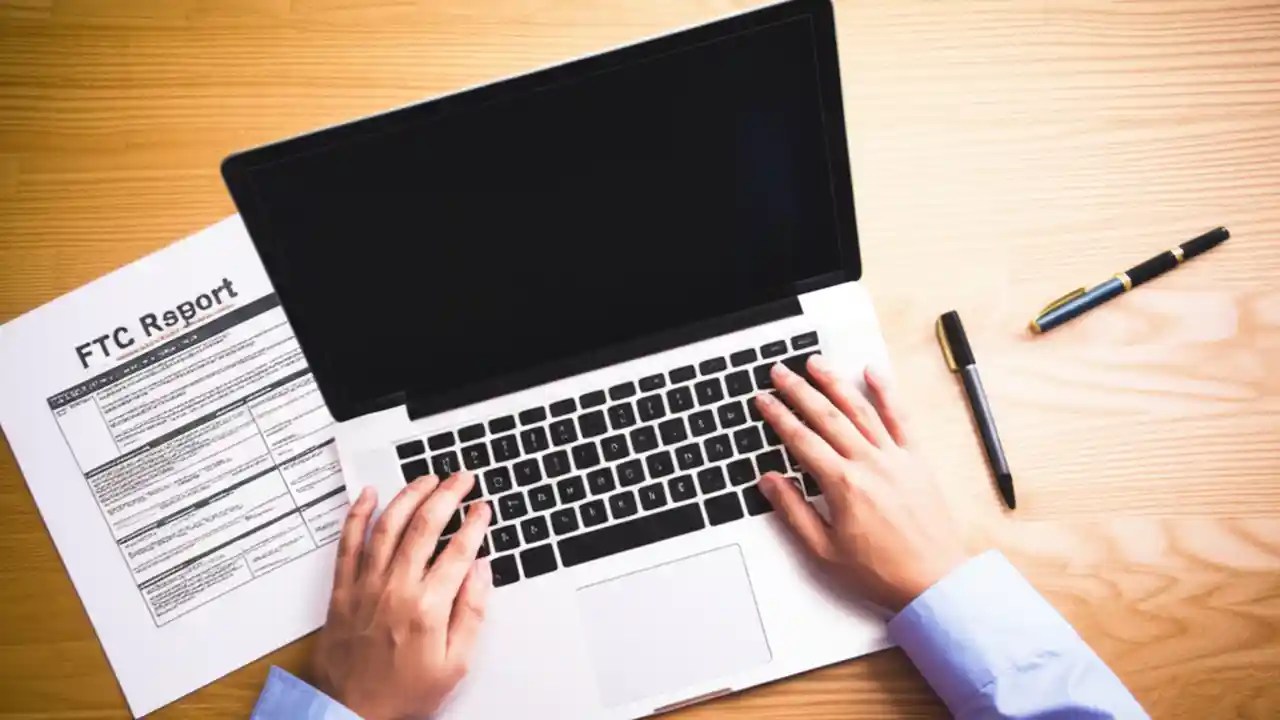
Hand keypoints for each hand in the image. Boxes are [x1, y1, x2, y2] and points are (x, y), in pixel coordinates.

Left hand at [311, 472, 492, 719]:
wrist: (351, 710)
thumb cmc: (404, 692)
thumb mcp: (455, 664)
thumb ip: (471, 614)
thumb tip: (482, 571)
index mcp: (429, 607)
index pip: (459, 550)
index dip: (475, 523)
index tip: (483, 507)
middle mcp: (396, 588)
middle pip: (425, 526)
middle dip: (447, 495)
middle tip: (462, 478)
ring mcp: (366, 585)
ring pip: (388, 526)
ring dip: (409, 496)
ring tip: (426, 478)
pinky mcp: (342, 589)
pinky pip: (348, 543)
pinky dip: (357, 515)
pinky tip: (368, 495)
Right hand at [754, 356, 970, 610]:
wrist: (932, 580)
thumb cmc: (880, 571)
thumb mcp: (824, 550)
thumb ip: (794, 511)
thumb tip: (770, 481)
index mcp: (842, 485)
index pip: (801, 440)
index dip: (778, 417)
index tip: (763, 401)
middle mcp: (868, 463)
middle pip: (826, 416)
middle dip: (799, 390)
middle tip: (779, 372)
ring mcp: (894, 457)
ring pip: (860, 409)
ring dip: (835, 383)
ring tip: (815, 364)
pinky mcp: (916, 459)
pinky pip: (900, 417)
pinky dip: (886, 392)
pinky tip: (872, 373)